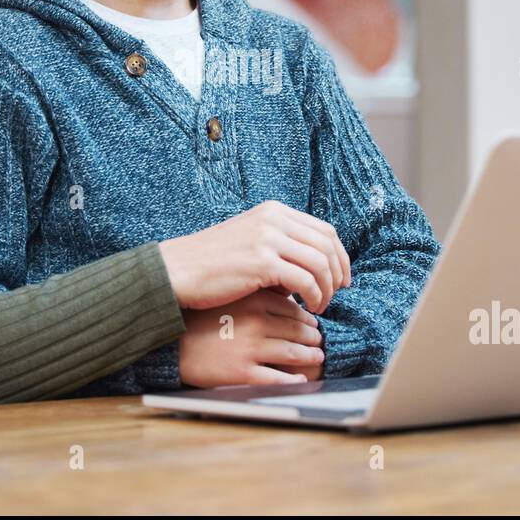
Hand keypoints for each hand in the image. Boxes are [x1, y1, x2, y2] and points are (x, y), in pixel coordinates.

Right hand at [159, 200, 350, 313]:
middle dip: (337, 272)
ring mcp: (267, 238)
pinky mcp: (262, 262)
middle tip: (336, 294)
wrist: (177, 271)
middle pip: (327, 245)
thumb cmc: (211, 263)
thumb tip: (311, 266)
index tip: (341, 278)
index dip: (339, 255)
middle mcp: (274, 219)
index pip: (323, 230)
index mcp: (273, 211)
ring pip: (320, 263)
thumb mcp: (250, 240)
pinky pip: (305, 280)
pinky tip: (307, 308)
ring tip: (319, 306)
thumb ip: (280, 245)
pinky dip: (313, 296)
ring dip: (326, 288)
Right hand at [178, 289, 325, 387]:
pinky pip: (279, 378)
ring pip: (294, 353)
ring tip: (316, 357)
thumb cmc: (200, 315)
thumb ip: (258, 288)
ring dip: (310, 356)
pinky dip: (294, 380)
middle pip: (299, 330)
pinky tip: (300, 380)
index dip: (308, 316)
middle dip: (313, 337)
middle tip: (318, 340)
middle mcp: (255, 322)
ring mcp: (249, 348)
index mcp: (254, 299)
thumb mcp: (230, 291)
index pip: (294, 308)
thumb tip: (289, 288)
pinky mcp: (242, 372)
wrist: (171, 340)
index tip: (313, 322)